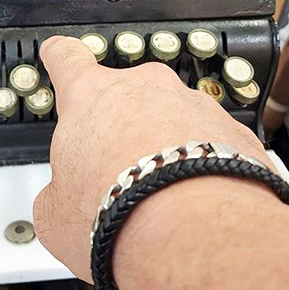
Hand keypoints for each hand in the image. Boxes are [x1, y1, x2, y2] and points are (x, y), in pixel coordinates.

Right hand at [33, 36, 268, 280]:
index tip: (60, 55)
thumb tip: (63, 202)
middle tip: (115, 176)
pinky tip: (194, 204)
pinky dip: (202, 168)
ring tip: (159, 200)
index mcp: (92, 95)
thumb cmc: (120, 215)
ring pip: (172, 121)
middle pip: (125, 97)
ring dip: (165, 150)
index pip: (68, 58)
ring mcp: (195, 105)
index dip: (61, 57)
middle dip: (120, 129)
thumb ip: (56, 191)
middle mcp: (147, 88)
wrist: (194, 234)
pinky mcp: (234, 132)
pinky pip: (211, 145)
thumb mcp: (54, 214)